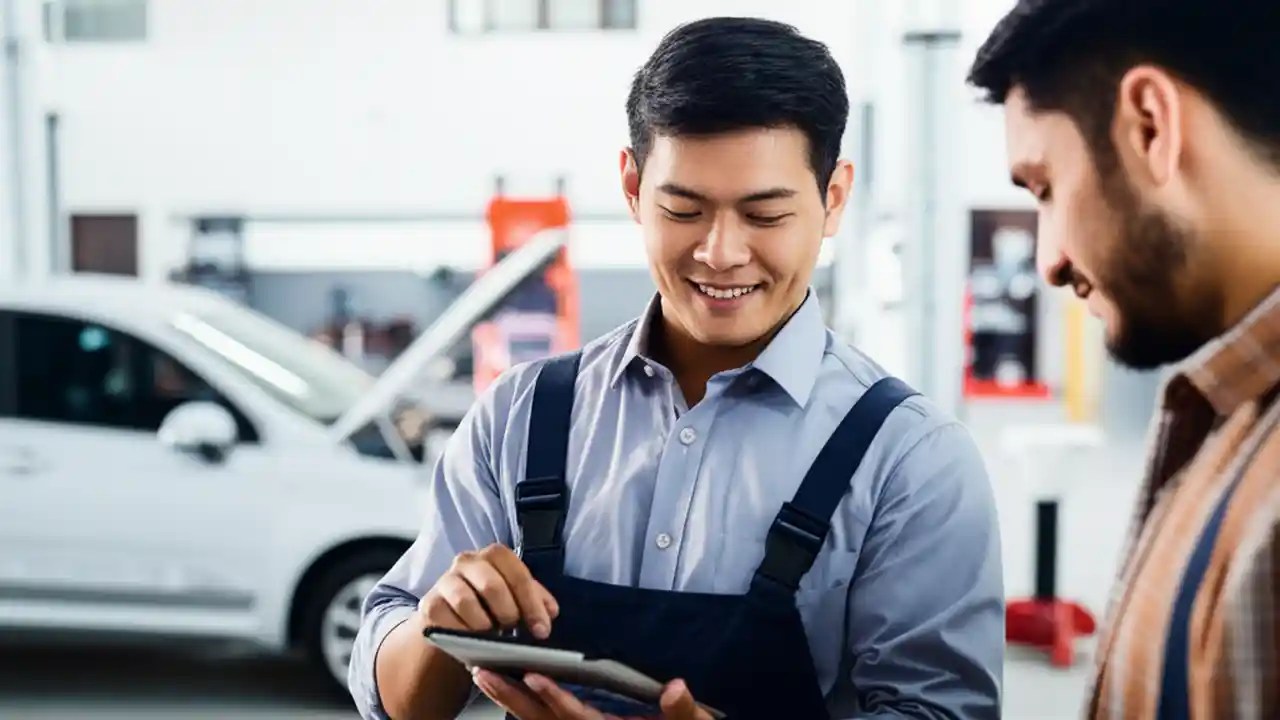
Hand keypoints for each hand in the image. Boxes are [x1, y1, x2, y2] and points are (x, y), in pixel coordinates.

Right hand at [419, 543, 558, 638]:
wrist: (454, 619)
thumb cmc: (491, 605)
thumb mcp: (516, 598)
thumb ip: (536, 600)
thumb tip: (550, 612)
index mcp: (495, 556)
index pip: (517, 573)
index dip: (532, 603)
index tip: (541, 630)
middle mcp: (468, 561)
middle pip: (492, 585)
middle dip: (508, 613)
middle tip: (514, 632)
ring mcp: (446, 581)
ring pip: (466, 602)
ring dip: (484, 625)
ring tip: (493, 639)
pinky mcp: (429, 604)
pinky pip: (446, 620)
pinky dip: (462, 634)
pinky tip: (471, 643)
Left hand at [473, 669, 713, 719]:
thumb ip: (681, 710)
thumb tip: (676, 688)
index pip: (576, 716)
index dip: (554, 698)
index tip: (534, 677)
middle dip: (512, 697)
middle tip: (484, 673)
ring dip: (508, 700)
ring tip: (482, 675)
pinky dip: (521, 706)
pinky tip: (505, 688)